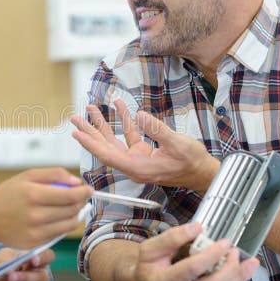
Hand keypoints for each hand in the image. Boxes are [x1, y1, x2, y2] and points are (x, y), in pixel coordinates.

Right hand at [0, 168, 90, 248]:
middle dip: (79, 202)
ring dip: (74, 215)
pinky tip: (56, 218)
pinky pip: (59, 235)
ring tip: (69, 208)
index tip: (89, 189)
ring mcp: (35, 232)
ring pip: (68, 225)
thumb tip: (77, 182)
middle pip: (71, 210)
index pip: (69, 196)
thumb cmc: (9, 194)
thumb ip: (54, 174)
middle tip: (78, 197)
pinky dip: (62, 226)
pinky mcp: (35, 244)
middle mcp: (35, 215)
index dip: (83, 193)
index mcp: (33, 195)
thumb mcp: (28, 176)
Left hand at [0, 248, 53, 280]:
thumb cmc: (11, 263)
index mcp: (40, 260)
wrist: (8, 279)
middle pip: (37, 279)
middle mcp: (41, 277)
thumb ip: (6, 259)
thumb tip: (2, 269)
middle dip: (22, 278)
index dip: (42, 258)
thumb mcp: (7, 255)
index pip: (47, 257)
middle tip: (10, 276)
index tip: (33, 259)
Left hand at [71, 100, 219, 192]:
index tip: (77, 133)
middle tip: (76, 118)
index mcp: (139, 168)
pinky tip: (119, 107)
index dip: (91, 144)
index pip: (108, 156)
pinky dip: (124, 121)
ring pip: (114, 141)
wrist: (203, 172)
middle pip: (106, 148)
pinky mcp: (144, 153)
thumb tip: (140, 116)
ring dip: (103, 126)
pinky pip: (129, 136)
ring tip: (92, 109)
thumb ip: (157, 130)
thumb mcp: (177, 144)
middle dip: (90, 132)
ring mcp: (138, 159)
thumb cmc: (192, 163)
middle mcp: (134, 165)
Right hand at [120, 223, 258, 280]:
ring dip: (234, 276)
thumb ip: (173, 237)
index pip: (191, 268)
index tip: (224, 242)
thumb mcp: (151, 248)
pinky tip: (237, 273)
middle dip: (229, 267)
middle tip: (234, 252)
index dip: (211, 254)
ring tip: (240, 260)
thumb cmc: (147, 267)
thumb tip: (197, 228)